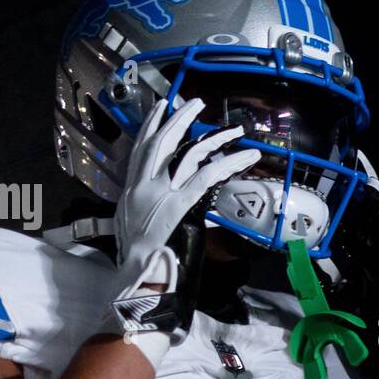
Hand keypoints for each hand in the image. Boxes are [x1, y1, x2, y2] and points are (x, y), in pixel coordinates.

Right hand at [105, 100, 257, 366]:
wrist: (136, 276)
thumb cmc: (136, 260)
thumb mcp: (131, 228)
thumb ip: (144, 211)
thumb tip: (161, 207)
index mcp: (131, 190)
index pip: (140, 150)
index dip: (150, 127)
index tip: (160, 109)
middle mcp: (143, 185)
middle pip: (162, 141)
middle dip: (179, 119)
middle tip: (194, 102)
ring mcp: (161, 192)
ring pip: (190, 153)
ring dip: (214, 137)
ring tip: (232, 128)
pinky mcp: (181, 203)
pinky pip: (209, 175)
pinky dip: (230, 163)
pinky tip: (247, 155)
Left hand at [326, 171, 378, 378]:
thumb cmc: (358, 335)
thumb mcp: (331, 298)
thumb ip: (320, 274)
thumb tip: (299, 249)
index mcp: (366, 262)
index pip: (354, 224)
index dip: (344, 201)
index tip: (331, 178)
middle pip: (375, 217)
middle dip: (364, 193)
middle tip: (352, 166)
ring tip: (371, 181)